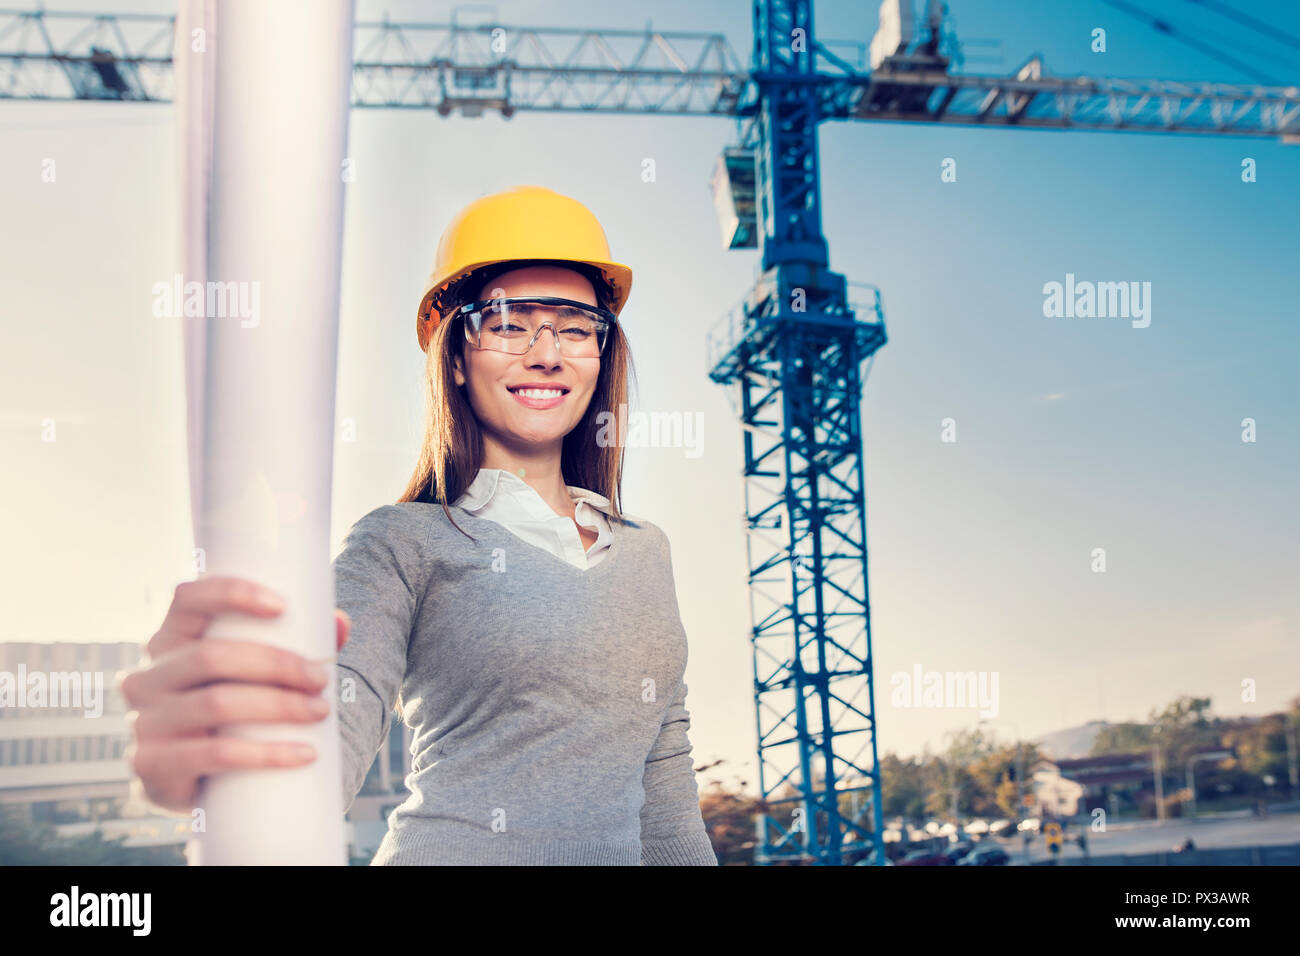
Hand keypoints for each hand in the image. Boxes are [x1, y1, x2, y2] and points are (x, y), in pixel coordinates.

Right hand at [119, 577, 350, 813]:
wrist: (206, 789)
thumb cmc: (238, 712)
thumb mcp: (258, 675)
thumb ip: (300, 643)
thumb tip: (340, 622)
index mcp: (169, 641)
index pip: (187, 599)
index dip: (231, 593)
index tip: (283, 606)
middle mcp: (147, 677)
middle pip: (211, 655)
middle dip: (276, 663)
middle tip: (321, 678)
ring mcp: (144, 723)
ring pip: (216, 703)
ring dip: (278, 705)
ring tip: (320, 711)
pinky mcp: (152, 767)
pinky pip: (214, 755)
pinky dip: (266, 754)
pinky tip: (303, 753)